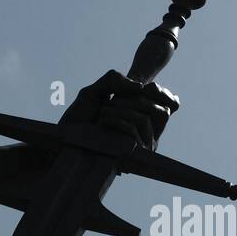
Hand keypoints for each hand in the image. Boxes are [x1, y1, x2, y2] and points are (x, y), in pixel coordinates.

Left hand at [59, 69, 178, 150]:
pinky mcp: (131, 155)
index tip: (147, 86)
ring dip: (122, 110)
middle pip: (161, 111)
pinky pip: (134, 130)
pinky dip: (117, 120)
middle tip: (113, 102)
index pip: (171, 106)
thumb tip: (140, 87)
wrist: (64, 140)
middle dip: (135, 100)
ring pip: (145, 120)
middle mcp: (147, 134)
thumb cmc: (79, 118)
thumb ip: (114, 80)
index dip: (165, 94)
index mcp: (143, 117)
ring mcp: (141, 147)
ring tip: (103, 113)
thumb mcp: (95, 91)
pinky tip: (103, 121)